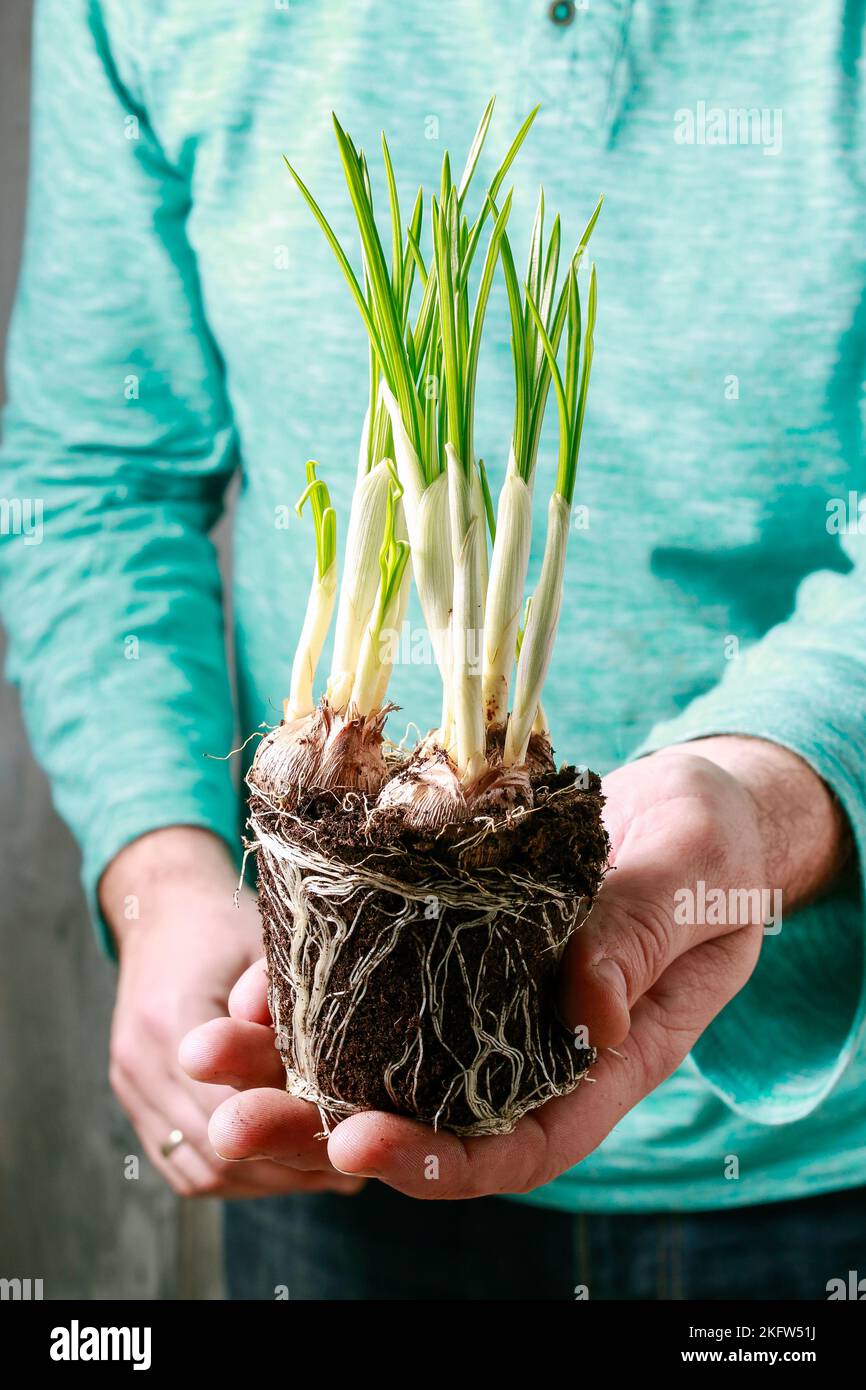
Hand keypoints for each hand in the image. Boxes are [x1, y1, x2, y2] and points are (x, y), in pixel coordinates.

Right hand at [103, 827, 361, 1197]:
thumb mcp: (270, 951)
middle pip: (214, 1148)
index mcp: (172, 1017)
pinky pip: (179, 1165)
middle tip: (347, 1173)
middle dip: (283, 1167)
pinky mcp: (132, 1099)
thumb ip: (295, 1010)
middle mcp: (140, 1060)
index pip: (232, 1107)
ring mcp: (129, 1085)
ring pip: (197, 1169)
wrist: (164, 907)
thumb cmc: (227, 925)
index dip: (292, 1132)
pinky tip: (277, 1167)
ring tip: (320, 1173)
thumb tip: (346, 1085)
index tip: (345, 1141)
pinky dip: (230, 1175)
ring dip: (260, 1179)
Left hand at [187, 739, 845, 1198]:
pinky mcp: (452, 944)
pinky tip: (251, 981)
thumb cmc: (712, 845)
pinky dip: (311, 987)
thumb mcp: (693, 880)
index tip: (358, 1145)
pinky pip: (377, 982)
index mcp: (606, 1059)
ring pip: (384, 1058)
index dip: (439, 1160)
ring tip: (206, 1050)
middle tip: (233, 1118)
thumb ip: (643, 942)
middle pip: (427, 1117)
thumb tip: (588, 1020)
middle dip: (324, 1128)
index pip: (521, 1143)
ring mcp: (487, 997)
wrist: (688, 801)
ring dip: (290, 1065)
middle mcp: (533, 1045)